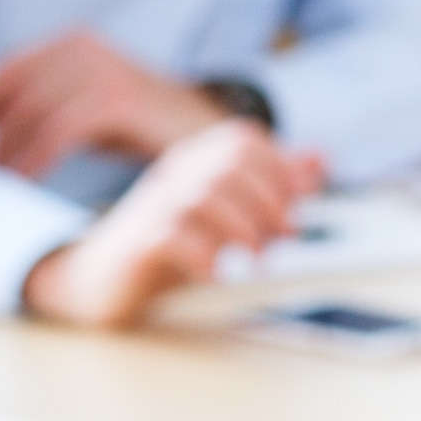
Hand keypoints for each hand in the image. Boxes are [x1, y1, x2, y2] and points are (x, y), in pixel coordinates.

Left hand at [0, 28, 227, 178]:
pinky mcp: (120, 100)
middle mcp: (86, 48)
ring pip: (34, 109)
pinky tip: (28, 178)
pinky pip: (61, 129)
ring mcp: (105, 71)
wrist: (205, 128)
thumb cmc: (136, 124)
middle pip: (17, 88)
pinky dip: (36, 156)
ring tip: (1, 177)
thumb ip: (40, 105)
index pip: (9, 66)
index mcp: (73, 43)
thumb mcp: (83, 105)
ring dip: (9, 147)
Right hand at [21, 120, 323, 329]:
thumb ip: (273, 187)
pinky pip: (171, 235)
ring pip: (204, 197)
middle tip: (286, 236)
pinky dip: (204, 256)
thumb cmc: (173, 244)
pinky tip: (218, 275)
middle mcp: (173, 175)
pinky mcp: (136, 242)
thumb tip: (320, 159)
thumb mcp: (229, 213)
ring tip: (257, 261)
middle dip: (268, 201)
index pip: (242, 140)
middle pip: (229, 165)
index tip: (298, 204)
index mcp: (194, 160)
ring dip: (243, 230)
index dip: (277, 167)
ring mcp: (151, 206)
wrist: (101, 280)